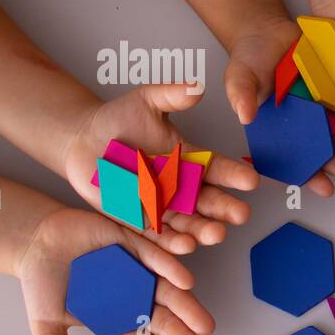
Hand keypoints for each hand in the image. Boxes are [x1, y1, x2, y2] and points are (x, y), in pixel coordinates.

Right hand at [17, 206, 213, 334]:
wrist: (37, 241)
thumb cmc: (43, 282)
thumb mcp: (47, 320)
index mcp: (115, 317)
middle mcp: (132, 296)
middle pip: (162, 320)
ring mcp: (136, 272)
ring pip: (168, 292)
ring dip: (187, 307)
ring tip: (204, 326)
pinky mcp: (135, 246)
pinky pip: (157, 258)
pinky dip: (171, 269)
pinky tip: (187, 283)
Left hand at [63, 84, 257, 253]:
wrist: (82, 140)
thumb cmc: (117, 119)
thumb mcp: (145, 101)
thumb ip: (172, 95)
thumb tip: (198, 87)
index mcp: (189, 160)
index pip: (217, 168)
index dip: (234, 175)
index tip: (252, 180)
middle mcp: (181, 187)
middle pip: (208, 201)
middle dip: (225, 209)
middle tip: (241, 214)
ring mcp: (161, 206)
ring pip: (188, 222)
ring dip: (203, 230)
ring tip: (216, 234)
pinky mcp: (138, 221)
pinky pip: (158, 236)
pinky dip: (172, 243)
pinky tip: (186, 247)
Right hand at [223, 14, 334, 197]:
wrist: (269, 33)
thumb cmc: (250, 58)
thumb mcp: (240, 75)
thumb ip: (241, 94)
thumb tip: (245, 116)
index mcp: (280, 131)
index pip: (295, 160)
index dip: (309, 175)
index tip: (325, 188)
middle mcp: (304, 127)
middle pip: (324, 152)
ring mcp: (322, 112)